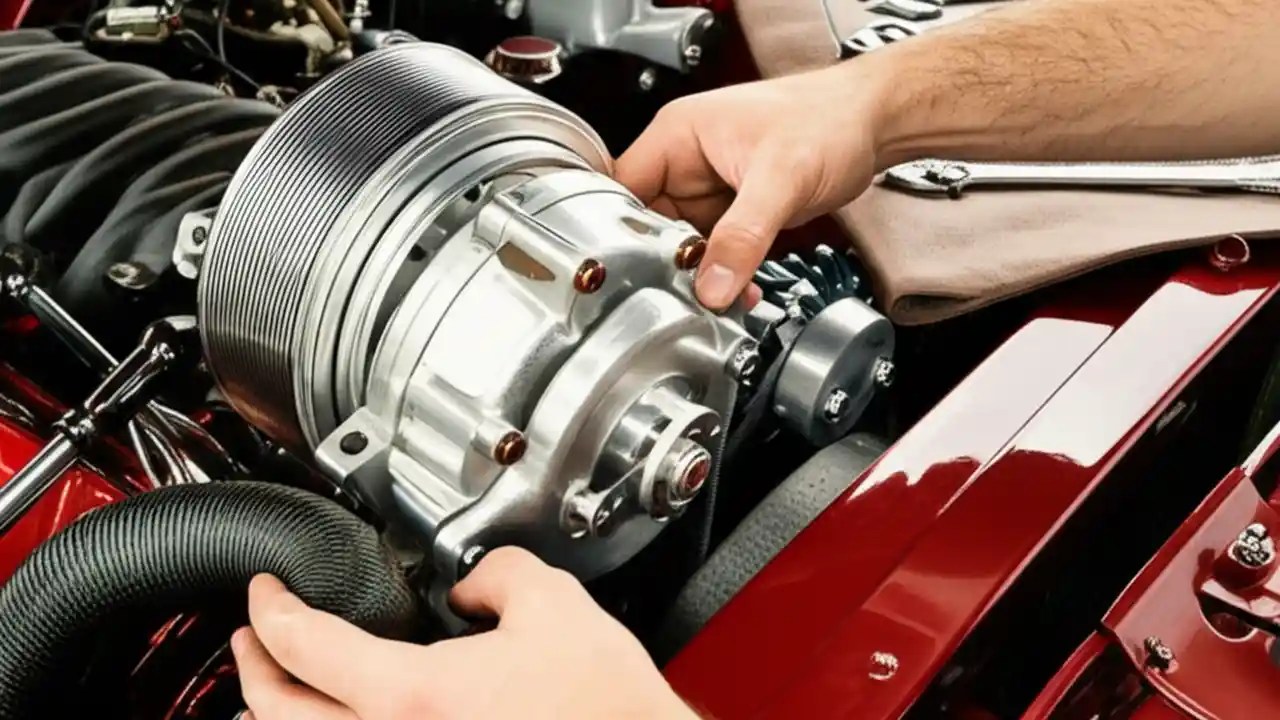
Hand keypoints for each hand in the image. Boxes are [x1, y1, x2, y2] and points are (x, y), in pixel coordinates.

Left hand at [232, 547, 696, 719]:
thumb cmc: (603, 709)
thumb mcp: (553, 604)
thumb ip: (497, 573)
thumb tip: (474, 584)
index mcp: (412, 695)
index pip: (305, 646)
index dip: (271, 610)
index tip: (265, 592)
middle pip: (279, 712)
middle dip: (253, 667)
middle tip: (252, 634)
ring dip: (274, 717)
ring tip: (272, 691)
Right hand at [615, 61, 890, 309]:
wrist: (872, 124)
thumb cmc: (828, 119)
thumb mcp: (780, 179)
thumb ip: (743, 236)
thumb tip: (712, 285)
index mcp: (677, 135)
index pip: (621, 188)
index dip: (620, 231)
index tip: (633, 270)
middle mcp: (685, 160)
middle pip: (647, 224)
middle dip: (664, 262)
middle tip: (682, 294)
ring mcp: (707, 187)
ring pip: (679, 243)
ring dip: (696, 274)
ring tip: (716, 298)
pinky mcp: (731, 211)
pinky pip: (712, 250)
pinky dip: (723, 273)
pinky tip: (739, 290)